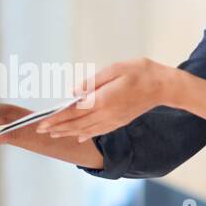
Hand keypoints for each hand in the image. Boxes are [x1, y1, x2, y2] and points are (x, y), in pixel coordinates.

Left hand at [37, 57, 176, 140]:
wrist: (165, 86)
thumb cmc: (141, 72)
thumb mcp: (115, 69)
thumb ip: (93, 81)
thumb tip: (73, 92)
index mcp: (103, 100)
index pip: (74, 112)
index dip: (56, 118)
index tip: (42, 123)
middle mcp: (107, 114)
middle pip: (76, 124)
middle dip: (57, 128)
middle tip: (40, 130)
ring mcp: (114, 120)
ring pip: (86, 130)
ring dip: (68, 133)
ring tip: (54, 134)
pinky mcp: (120, 122)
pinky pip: (99, 131)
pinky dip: (86, 135)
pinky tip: (79, 137)